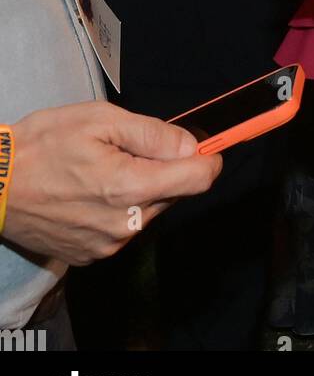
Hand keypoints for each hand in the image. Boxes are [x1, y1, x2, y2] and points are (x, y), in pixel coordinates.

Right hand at [4, 102, 220, 264]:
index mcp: (129, 186)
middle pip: (175, 194)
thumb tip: (193, 145)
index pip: (198, 180)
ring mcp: (107, 245)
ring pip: (150, 211)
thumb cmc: (42, 144)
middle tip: (135, 148)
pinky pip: (125, 228)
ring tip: (106, 168)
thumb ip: (152, 134)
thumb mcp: (99, 119)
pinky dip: (121, 208)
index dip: (209, 158)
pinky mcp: (91, 256)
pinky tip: (92, 191)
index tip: (207, 145)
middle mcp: (124, 224)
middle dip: (167, 169)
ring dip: (143, 189)